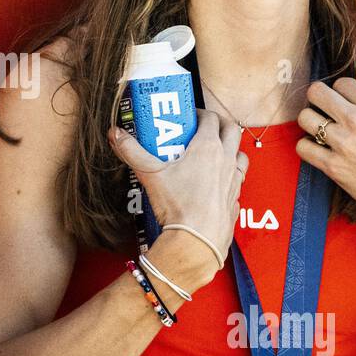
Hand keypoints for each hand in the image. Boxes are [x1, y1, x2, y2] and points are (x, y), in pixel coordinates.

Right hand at [107, 108, 246, 288]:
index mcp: (208, 148)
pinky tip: (216, 183)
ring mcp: (234, 180)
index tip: (188, 117)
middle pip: (232, 130)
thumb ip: (131, 151)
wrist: (196, 242)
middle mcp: (226, 160)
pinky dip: (231, 176)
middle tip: (203, 128)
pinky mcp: (236, 200)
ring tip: (214, 154)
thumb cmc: (177, 205)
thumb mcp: (149, 175)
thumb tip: (115, 134)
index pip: (210, 118)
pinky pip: (239, 180)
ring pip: (241, 154)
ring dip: (231, 148)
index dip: (199, 114)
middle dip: (219, 124)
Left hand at [295, 57, 355, 240]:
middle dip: (318, 98)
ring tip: (320, 128)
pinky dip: (307, 147)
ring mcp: (343, 144)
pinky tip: (318, 148)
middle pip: (316, 93)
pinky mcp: (333, 167)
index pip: (341, 82)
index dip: (341, 91)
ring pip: (305, 118)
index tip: (346, 101)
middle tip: (325, 109)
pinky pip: (302, 147)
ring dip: (310, 121)